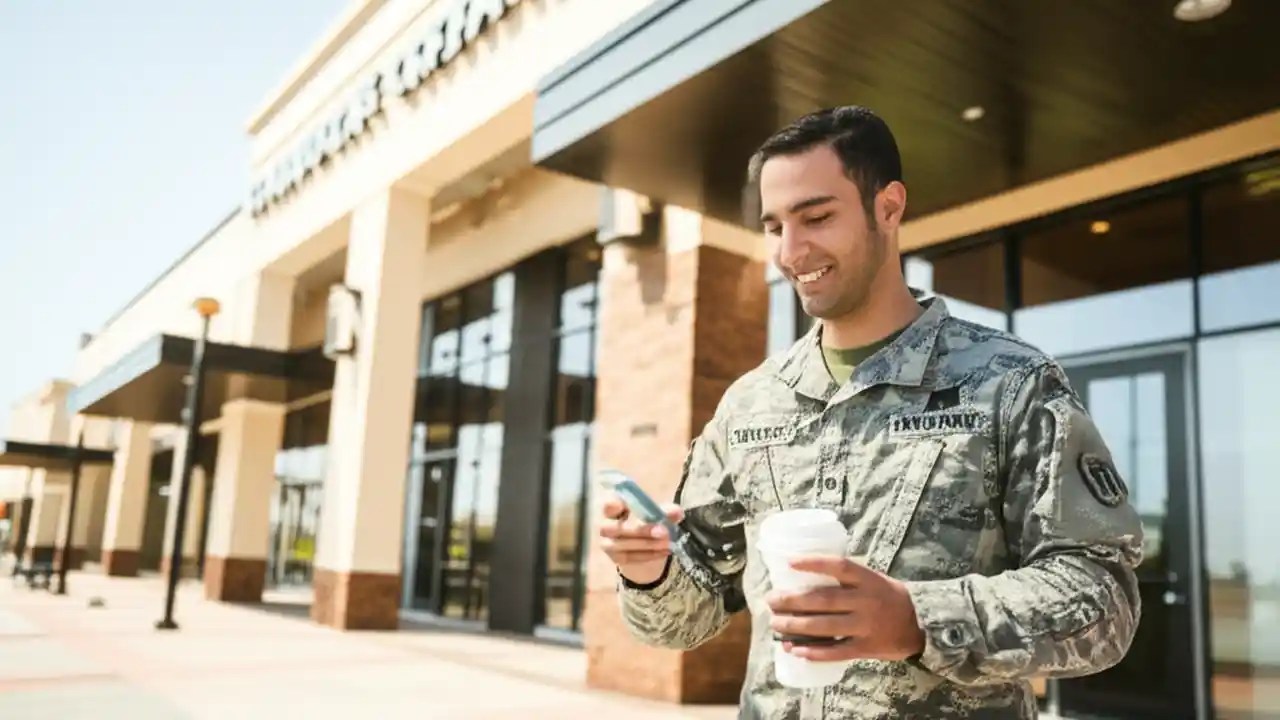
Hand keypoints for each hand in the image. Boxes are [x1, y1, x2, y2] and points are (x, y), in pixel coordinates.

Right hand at [599, 496, 684, 585]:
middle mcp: (605, 526)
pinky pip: (631, 558)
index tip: (623, 505)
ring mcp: (608, 543)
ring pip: (624, 545)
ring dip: (647, 544)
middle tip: (663, 531)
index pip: (607, 505)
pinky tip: (666, 551)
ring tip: (667, 542)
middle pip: (617, 528)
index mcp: (613, 508)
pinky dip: (650, 554)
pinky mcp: (616, 558)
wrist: (641, 544)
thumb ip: (665, 511)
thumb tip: (678, 512)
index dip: (613, 505)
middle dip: (640, 529)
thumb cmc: (645, 520)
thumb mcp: (656, 513)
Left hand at [765, 556, 924, 661]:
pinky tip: (795, 649)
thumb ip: (846, 576)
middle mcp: (866, 601)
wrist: (918, 626)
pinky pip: (836, 651)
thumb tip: (803, 571)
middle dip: (793, 601)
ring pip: (825, 627)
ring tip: (776, 624)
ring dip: (796, 626)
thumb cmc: (885, 597)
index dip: (813, 563)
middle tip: (771, 600)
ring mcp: (866, 626)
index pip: (839, 566)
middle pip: (824, 599)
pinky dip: (814, 652)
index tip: (789, 563)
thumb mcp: (872, 579)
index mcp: (868, 579)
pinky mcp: (866, 648)